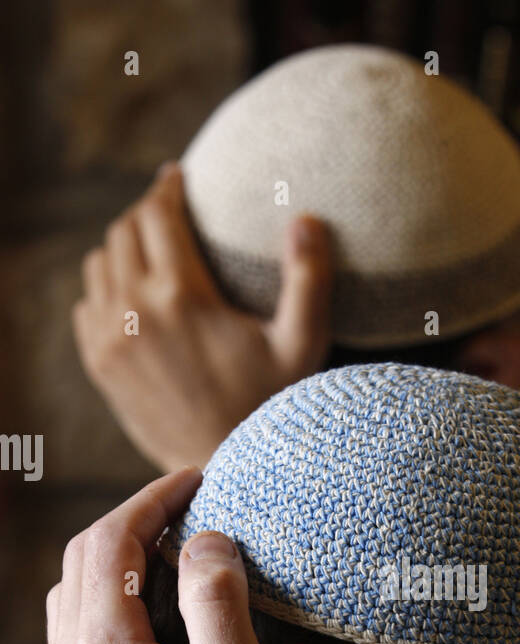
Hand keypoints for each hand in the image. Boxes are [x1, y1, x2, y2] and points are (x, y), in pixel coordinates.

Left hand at [46, 468, 293, 643]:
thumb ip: (218, 602)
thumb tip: (206, 539)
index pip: (111, 542)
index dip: (153, 498)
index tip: (198, 477)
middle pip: (83, 562)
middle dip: (133, 521)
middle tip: (190, 506)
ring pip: (72, 598)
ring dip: (116, 561)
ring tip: (174, 553)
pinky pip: (78, 636)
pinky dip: (109, 601)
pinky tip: (154, 616)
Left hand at [73, 164, 333, 471]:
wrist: (223, 466)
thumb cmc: (270, 405)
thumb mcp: (303, 344)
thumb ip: (309, 278)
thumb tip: (307, 218)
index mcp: (182, 296)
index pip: (158, 213)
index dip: (168, 187)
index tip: (179, 177)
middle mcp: (135, 311)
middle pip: (124, 231)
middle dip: (146, 213)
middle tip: (170, 212)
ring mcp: (110, 339)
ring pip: (100, 264)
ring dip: (123, 248)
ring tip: (151, 250)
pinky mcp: (100, 364)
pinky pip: (87, 304)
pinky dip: (105, 289)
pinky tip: (132, 295)